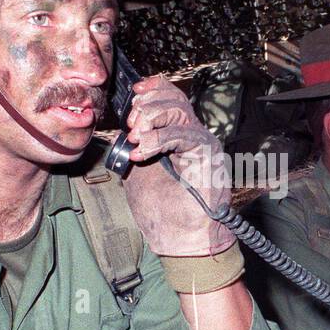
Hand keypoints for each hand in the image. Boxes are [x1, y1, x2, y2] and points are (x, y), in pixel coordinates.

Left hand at [121, 76, 234, 256]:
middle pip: (174, 99)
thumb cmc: (162, 212)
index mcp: (177, 136)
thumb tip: (122, 130)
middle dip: (147, 105)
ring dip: (151, 118)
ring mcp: (202, 144)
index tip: (133, 93)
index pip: (170, 98)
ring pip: (180, 110)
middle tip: (130, 125)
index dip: (152, 89)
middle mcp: (192, 136)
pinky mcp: (207, 155)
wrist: (180, 239)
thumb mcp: (136, 173)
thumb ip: (132, 148)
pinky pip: (184, 134)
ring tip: (136, 139)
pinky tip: (143, 153)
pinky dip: (159, 140)